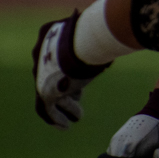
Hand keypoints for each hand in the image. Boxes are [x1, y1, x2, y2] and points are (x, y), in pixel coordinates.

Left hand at [32, 12, 109, 128]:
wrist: (88, 39)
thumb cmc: (99, 31)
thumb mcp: (97, 32)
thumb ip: (99, 37)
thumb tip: (119, 37)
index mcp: (48, 33)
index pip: (55, 54)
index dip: (68, 68)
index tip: (79, 80)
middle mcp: (40, 52)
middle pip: (50, 75)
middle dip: (64, 89)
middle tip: (78, 98)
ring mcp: (39, 73)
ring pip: (48, 94)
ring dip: (62, 107)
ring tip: (74, 118)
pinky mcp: (44, 90)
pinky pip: (48, 109)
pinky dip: (57, 119)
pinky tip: (67, 126)